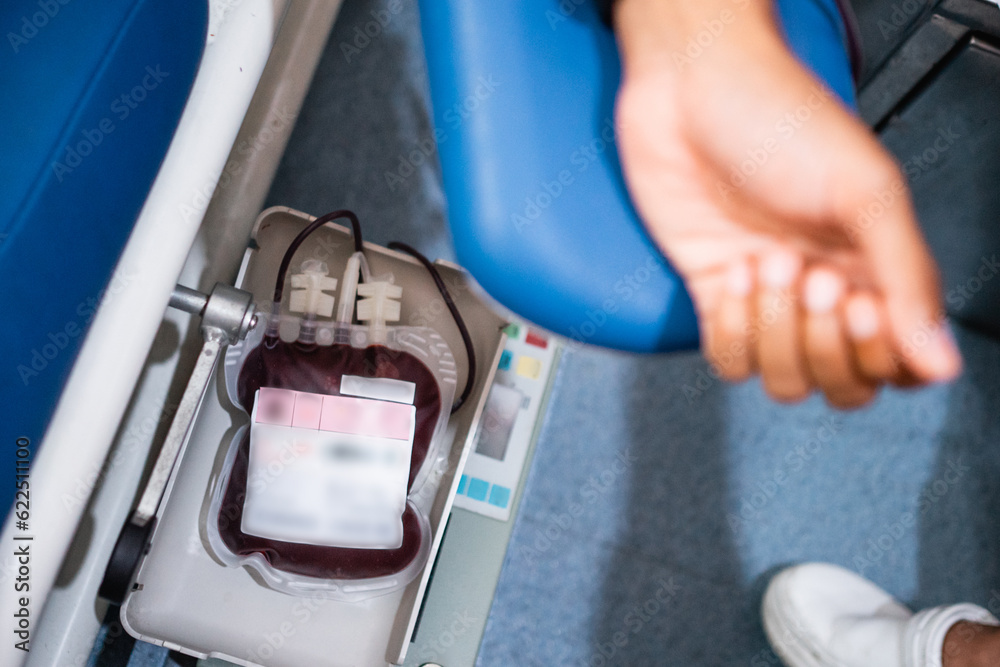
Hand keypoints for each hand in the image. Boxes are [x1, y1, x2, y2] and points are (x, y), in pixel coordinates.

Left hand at [611, 0, 960, 406]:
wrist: (689, 89)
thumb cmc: (779, 116)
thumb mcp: (864, 189)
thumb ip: (907, 276)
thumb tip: (941, 359)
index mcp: (875, 264)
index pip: (897, 361)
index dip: (880, 356)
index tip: (863, 308)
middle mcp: (824, 287)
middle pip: (839, 380)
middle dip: (822, 341)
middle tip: (810, 276)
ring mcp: (768, 297)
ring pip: (782, 376)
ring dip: (772, 332)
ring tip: (766, 263)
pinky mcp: (714, 293)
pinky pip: (727, 358)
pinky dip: (730, 331)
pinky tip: (733, 274)